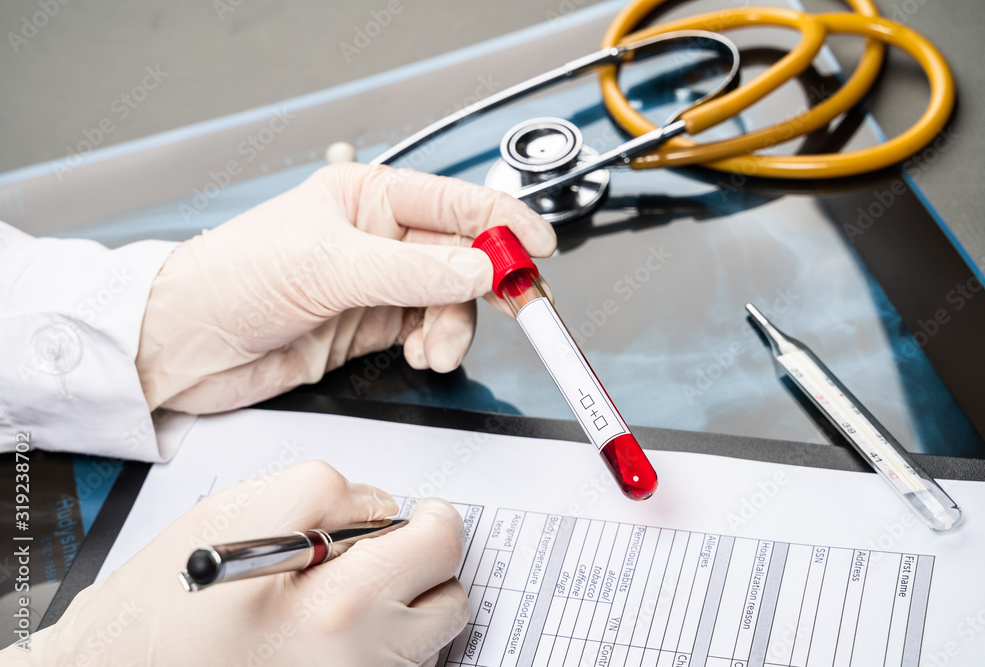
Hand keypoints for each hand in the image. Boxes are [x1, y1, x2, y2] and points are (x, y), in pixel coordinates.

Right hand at [15, 461, 468, 665]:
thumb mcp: (237, 513)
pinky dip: (383, 644)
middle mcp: (357, 662)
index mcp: (336, 608)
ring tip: (346, 598)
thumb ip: (324, 494)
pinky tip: (330, 633)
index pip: (435, 544)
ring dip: (408, 607)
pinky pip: (397, 666)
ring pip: (431, 637)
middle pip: (450, 596)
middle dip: (424, 563)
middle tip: (383, 553)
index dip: (429, 518)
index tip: (419, 515)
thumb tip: (381, 506)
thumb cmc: (164, 606)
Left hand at [136, 163, 555, 412]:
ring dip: (455, 327)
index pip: (455, 202)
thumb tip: (480, 269)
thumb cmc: (234, 279)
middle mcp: (381, 238)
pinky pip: (430, 332)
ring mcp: (379, 285)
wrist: (189, 345)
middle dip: (491, 283)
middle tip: (519, 306)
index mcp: (370, 198)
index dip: (503, 223)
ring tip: (433, 348)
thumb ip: (413, 272)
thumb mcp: (330, 267)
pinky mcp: (373, 326)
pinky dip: (436, 346)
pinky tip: (420, 354)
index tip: (536, 249)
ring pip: (452, 300)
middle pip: (464, 255)